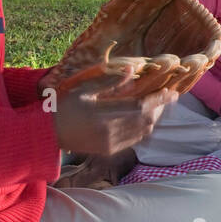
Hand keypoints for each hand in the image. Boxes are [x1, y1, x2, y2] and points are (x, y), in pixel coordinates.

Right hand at [52, 85, 176, 155]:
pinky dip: (145, 129)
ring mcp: (111, 143)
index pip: (139, 107)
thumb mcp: (85, 90)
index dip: (158, 100)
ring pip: (144, 132)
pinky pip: (135, 140)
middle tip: (169, 96)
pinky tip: (147, 118)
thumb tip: (131, 71)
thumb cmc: (65, 107)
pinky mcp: (110, 150)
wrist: (49, 134)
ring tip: (161, 105)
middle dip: (161, 108)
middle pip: (146, 120)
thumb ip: (110, 83)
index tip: (170, 91)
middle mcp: (109, 131)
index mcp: (102, 114)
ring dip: (155, 118)